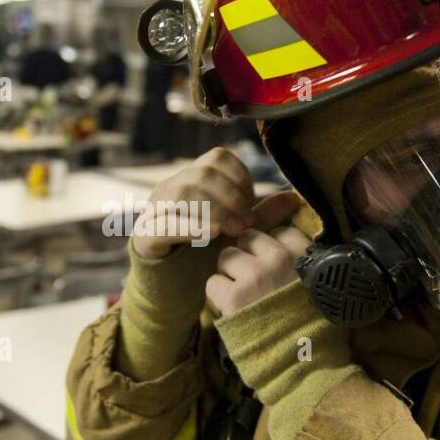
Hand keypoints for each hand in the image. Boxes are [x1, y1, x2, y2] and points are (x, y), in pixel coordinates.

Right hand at [132, 147, 295, 258]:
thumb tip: (294, 199)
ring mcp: (154, 208)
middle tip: (246, 223)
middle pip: (201, 175)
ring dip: (213, 210)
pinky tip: (211, 234)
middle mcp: (171, 186)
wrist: (174, 280)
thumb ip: (262, 215)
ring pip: (181, 193)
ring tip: (232, 230)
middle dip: (229, 197)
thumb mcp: (238, 230)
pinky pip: (165, 223)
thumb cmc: (207, 249)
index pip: (217, 159)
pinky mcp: (145, 233)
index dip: (239, 177)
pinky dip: (191, 226)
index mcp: (193, 177)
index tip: (252, 202)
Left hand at [206, 218, 311, 319]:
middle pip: (249, 238)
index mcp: (305, 255)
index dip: (270, 248)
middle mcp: (279, 259)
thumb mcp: (318, 286)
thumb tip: (278, 245)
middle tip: (252, 282)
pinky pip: (213, 282)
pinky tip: (233, 310)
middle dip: (246, 256)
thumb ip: (300, 263)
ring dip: (230, 275)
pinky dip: (219, 297)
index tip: (271, 266)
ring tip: (242, 297)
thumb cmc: (312, 327)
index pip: (280, 231)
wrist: (304, 365)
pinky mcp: (233, 296)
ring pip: (226, 256)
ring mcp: (255, 275)